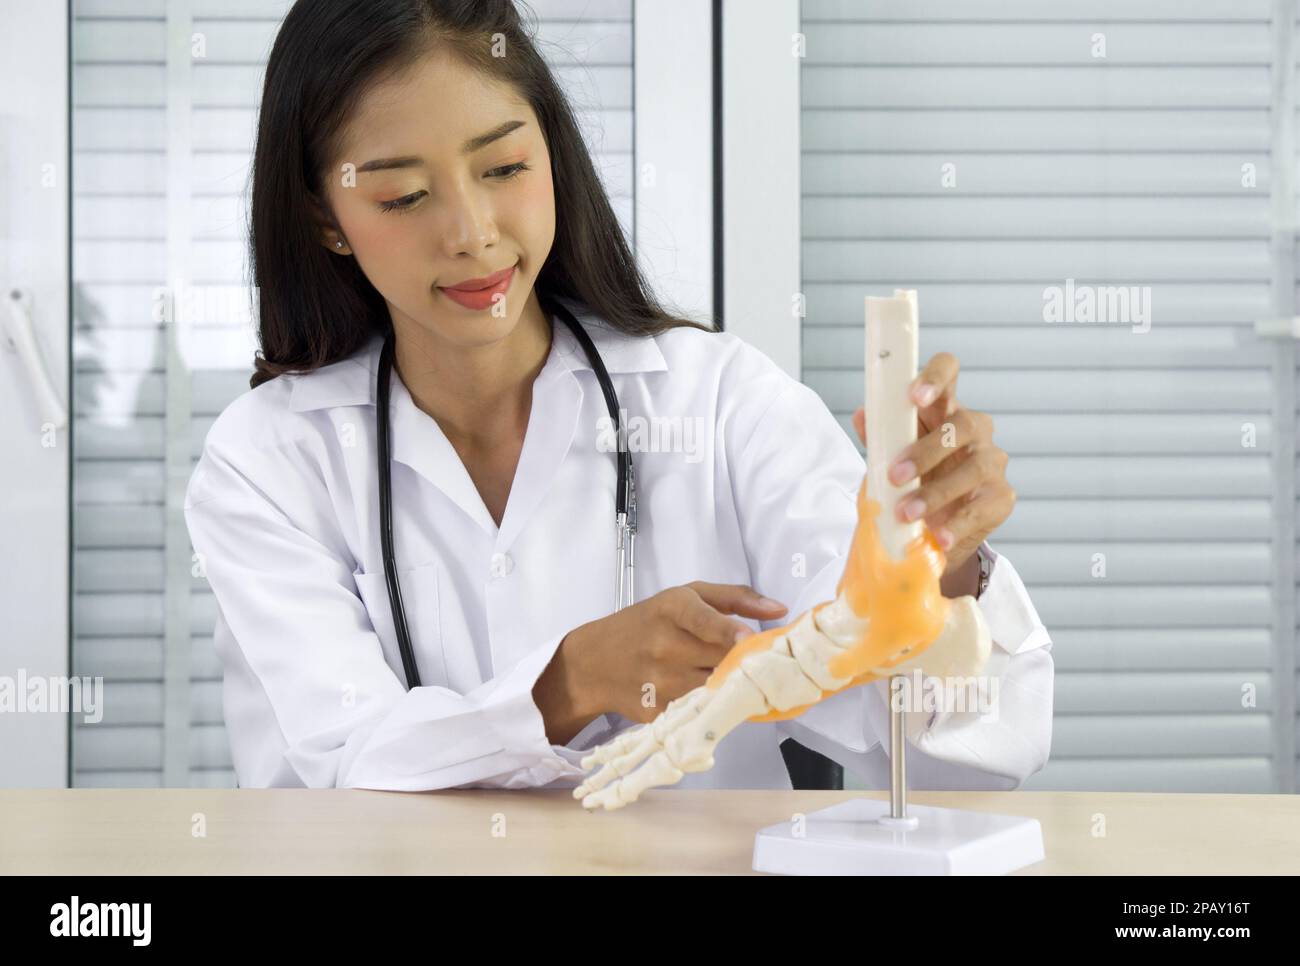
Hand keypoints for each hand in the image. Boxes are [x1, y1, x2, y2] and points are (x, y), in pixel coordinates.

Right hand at [555, 582, 787, 725]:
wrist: (594, 662)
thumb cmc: (647, 622)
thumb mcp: (685, 596)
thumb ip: (735, 597)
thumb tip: (779, 610)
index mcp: (672, 609)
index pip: (702, 620)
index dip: (727, 631)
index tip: (747, 639)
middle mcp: (664, 645)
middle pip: (722, 658)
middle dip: (743, 659)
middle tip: (759, 659)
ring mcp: (661, 683)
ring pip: (716, 687)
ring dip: (730, 683)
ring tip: (731, 675)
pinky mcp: (658, 711)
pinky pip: (700, 709)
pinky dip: (711, 703)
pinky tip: (707, 693)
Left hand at [851, 351, 1014, 573]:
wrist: (928, 530)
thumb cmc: (909, 483)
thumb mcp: (887, 459)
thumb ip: (878, 437)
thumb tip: (863, 414)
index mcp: (942, 410)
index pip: (948, 372)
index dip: (935, 377)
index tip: (915, 398)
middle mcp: (974, 429)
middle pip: (963, 423)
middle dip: (926, 450)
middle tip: (896, 475)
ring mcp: (991, 462)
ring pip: (976, 466)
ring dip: (937, 491)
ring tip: (907, 513)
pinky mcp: (1001, 497)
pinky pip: (983, 506)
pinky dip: (958, 522)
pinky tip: (939, 535)